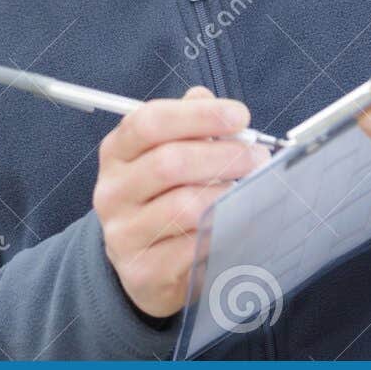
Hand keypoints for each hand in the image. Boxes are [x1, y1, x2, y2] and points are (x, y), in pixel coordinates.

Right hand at [93, 86, 270, 317]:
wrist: (141, 266)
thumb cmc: (161, 200)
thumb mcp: (165, 156)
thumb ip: (186, 125)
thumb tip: (205, 98)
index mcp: (117, 153)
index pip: (149, 122)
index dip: (198, 115)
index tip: (239, 116)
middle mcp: (113, 191)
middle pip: (170, 162)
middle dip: (223, 155)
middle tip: (256, 157)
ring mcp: (124, 234)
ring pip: (185, 207)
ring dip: (228, 195)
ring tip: (250, 190)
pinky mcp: (143, 271)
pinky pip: (193, 248)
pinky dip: (222, 232)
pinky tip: (237, 223)